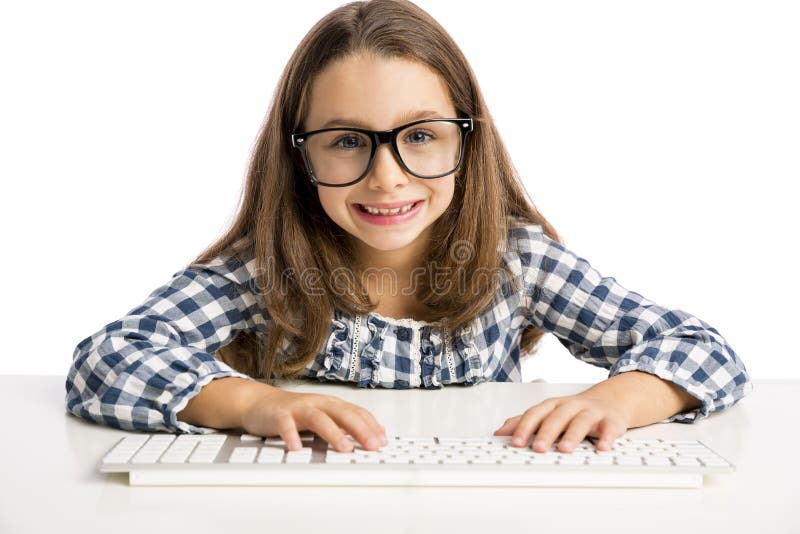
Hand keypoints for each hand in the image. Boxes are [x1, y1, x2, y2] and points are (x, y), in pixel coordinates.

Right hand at [239, 387, 388, 451]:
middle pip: (343, 414)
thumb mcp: (322, 417)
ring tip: (344, 449)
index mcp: (331, 404)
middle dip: (360, 430)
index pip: (356, 412)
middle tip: (373, 446)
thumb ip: (343, 425)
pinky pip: (286, 425)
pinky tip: (297, 448)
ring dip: (333, 433)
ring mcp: (299, 408)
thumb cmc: (294, 412)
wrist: (260, 402)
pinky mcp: (280, 415)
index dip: (371, 426)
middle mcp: (318, 403)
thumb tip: (371, 435)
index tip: (383, 441)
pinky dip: (292, 435)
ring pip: (319, 418)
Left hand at [493, 392, 629, 452]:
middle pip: (556, 417)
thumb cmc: (573, 410)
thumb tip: (499, 432)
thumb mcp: (548, 413)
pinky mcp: (610, 421)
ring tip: (565, 450)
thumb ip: (524, 422)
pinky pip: (609, 428)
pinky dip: (606, 437)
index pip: (535, 414)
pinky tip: (602, 447)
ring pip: (580, 421)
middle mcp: (570, 406)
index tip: (514, 443)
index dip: (524, 428)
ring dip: (572, 435)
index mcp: (553, 405)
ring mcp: (591, 412)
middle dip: (546, 433)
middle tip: (537, 448)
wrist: (609, 400)